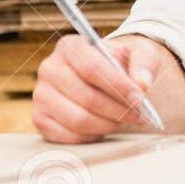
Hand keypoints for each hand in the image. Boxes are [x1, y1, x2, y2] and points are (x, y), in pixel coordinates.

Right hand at [32, 35, 166, 143]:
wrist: (101, 78)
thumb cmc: (119, 65)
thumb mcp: (137, 54)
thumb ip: (144, 64)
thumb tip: (142, 84)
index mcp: (69, 46)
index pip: (91, 68)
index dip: (118, 86)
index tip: (139, 98)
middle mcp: (49, 68)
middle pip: (86, 97)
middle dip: (118, 110)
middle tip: (139, 115)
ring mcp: (41, 95)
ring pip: (78, 119)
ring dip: (107, 124)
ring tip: (123, 120)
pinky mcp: (40, 119)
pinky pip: (69, 136)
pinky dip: (92, 135)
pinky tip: (104, 126)